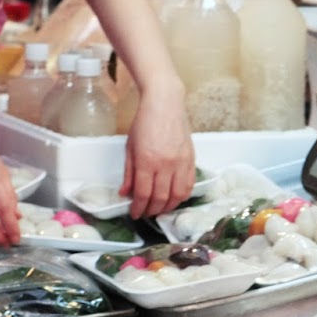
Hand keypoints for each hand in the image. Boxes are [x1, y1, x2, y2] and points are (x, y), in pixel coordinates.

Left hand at [123, 83, 194, 218]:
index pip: (143, 193)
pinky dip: (181, 197)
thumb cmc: (144, 122)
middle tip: (145, 213)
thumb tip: (125, 193)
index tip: (134, 213)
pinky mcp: (191, 160)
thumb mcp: (130, 147)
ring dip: (167, 207)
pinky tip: (174, 199)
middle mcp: (165, 164)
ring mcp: (180, 163)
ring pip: (176, 196)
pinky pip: (189, 185)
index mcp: (146, 160)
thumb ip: (129, 172)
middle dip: (151, 210)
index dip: (138, 208)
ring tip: (159, 209)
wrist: (165, 103)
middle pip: (160, 198)